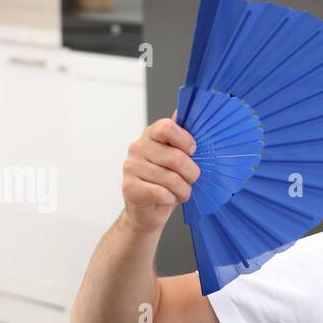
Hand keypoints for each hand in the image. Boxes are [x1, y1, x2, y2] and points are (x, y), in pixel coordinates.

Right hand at [121, 112, 200, 233]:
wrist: (148, 211)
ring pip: (171, 179)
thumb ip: (180, 136)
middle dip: (191, 173)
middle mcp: (137, 148)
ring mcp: (131, 167)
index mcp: (150, 135)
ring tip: (181, 192)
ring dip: (183, 190)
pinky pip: (161, 193)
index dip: (185, 140)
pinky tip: (169, 199)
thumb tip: (181, 111)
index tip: (192, 151)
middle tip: (192, 180)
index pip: (167, 127)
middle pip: (175, 157)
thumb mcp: (178, 157)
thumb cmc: (166, 183)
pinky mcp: (129, 187)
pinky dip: (171, 199)